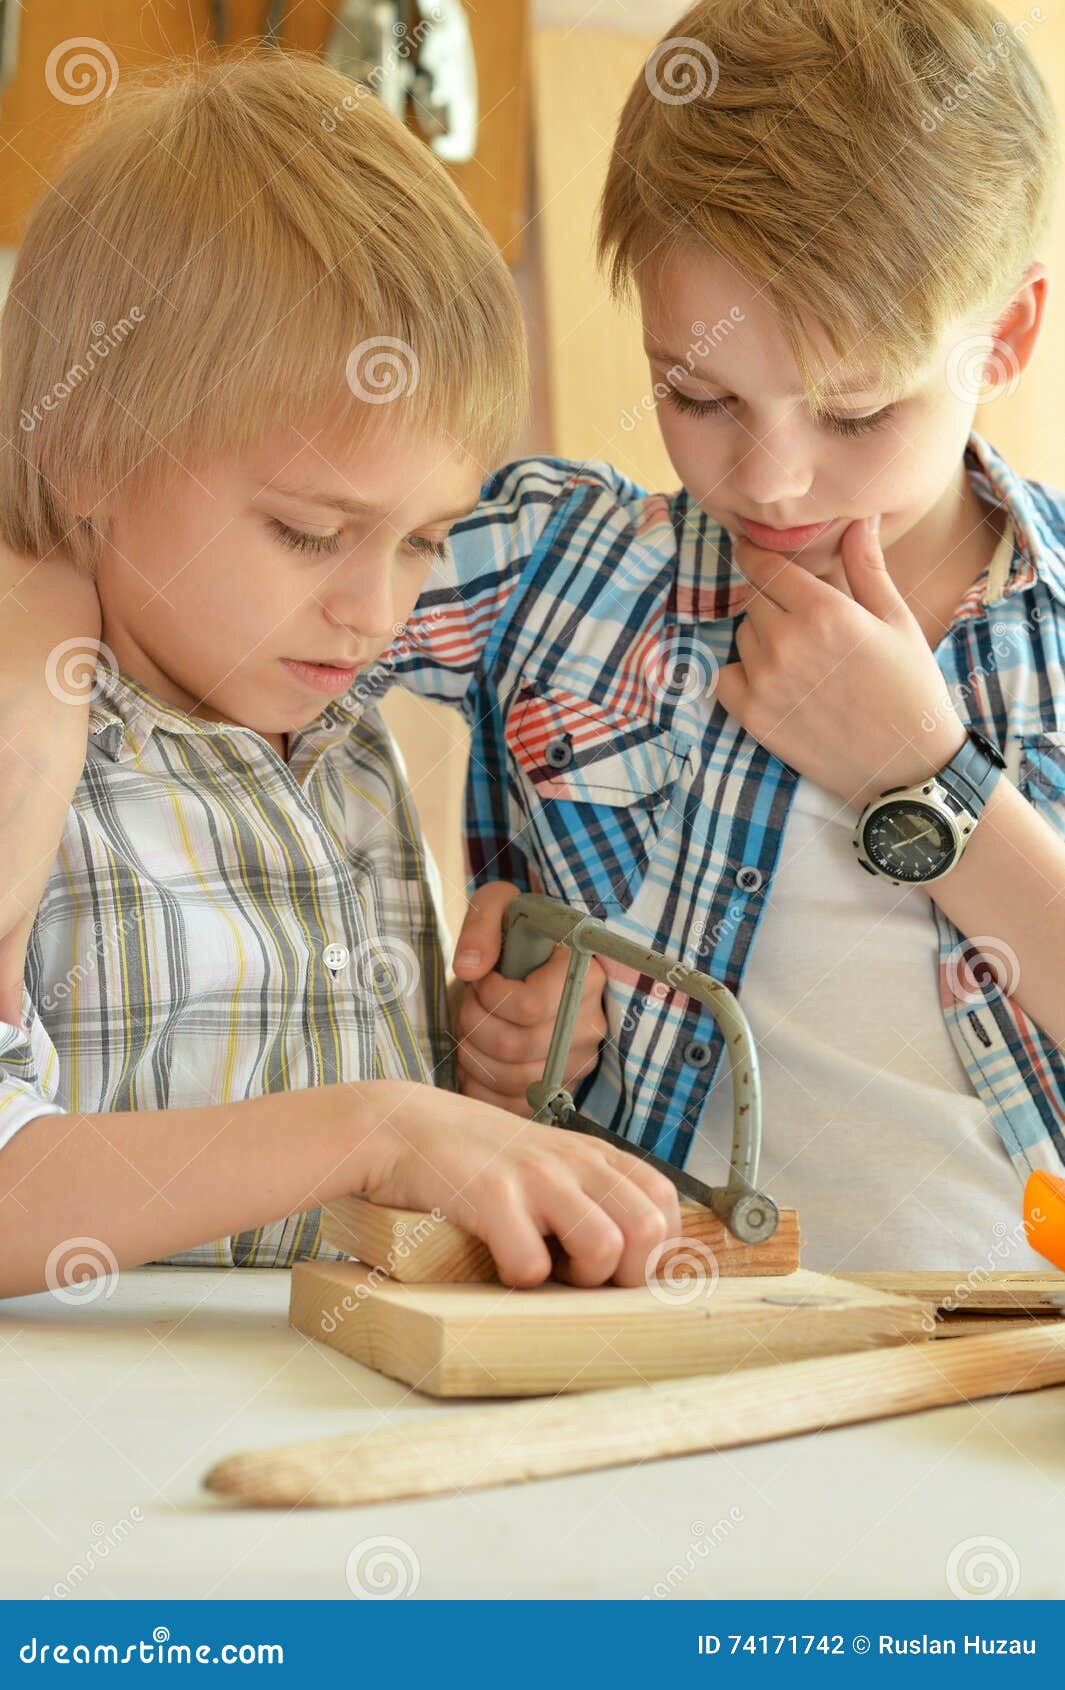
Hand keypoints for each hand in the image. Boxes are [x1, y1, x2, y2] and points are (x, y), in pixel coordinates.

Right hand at [352, 1078, 681, 1286]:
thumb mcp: (551, 1162)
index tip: (619, 1266)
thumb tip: (635, 1254)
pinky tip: (499, 1261)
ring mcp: (535, 1177)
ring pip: (604, 1248)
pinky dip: (518, 1280)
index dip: (653, 1250)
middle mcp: (574, 1162)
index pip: (665, 1205)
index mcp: (595, 1156)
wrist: (404, 1126)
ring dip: (578, 1279)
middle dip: (624, 1274)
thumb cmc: (481, 1158)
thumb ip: (592, 1192)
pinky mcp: (491, 1196)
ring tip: (546, 1268)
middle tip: (583, 1276)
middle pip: (648, 1231)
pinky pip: (529, 1265)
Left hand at [450, 881, 607, 1115]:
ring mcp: (579, 1061)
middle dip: (473, 1025)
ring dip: (474, 1056)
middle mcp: (591, 1023)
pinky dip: (483, 1090)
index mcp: (585, 975)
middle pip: (516, 1047)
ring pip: (514, 1080)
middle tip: (468, 1004)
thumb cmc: (519, 934)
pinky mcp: (563, 1088)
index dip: (491, 997)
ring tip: (470, 1029)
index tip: (482, 980)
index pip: (531, 1006)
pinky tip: (475, 1062)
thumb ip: (482, 925)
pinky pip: (518, 1108)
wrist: (536, 960)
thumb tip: (469, 969)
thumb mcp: (500, 907)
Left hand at [714, 515, 967, 809]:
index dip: (757, 556)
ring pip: (743, 637)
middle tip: (807, 623)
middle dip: (774, 603)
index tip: (755, 553)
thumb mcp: (896, 621)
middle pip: (754, 600)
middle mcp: (787, 643)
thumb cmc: (909, 688)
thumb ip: (867, 567)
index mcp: (824, 612)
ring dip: (762, 638)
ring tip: (803, 659)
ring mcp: (765, 682)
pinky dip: (743, 675)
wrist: (906, 766)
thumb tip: (860, 518)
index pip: (764, 565)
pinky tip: (777, 683)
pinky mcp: (753, 717)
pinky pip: (726, 677)